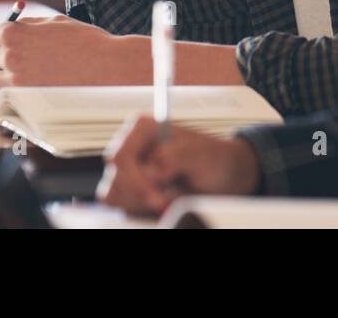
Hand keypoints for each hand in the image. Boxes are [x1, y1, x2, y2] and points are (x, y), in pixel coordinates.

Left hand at [0, 14, 147, 88]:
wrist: (106, 68)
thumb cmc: (85, 41)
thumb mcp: (55, 21)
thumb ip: (28, 24)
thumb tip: (13, 25)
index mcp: (14, 33)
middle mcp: (10, 57)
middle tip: (12, 54)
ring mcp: (16, 81)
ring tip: (16, 72)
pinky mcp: (25, 99)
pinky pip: (4, 96)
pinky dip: (11, 91)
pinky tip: (29, 85)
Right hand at [97, 115, 261, 215]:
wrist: (222, 176)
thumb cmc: (213, 159)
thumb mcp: (201, 154)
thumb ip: (175, 157)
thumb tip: (152, 169)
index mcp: (142, 129)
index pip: (121, 156)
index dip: (135, 179)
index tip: (156, 196)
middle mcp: (131, 147)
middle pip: (115, 177)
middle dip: (141, 194)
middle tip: (166, 201)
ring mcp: (129, 170)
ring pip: (115, 194)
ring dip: (142, 202)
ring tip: (170, 196)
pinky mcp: (130, 190)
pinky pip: (122, 205)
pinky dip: (141, 208)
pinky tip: (162, 202)